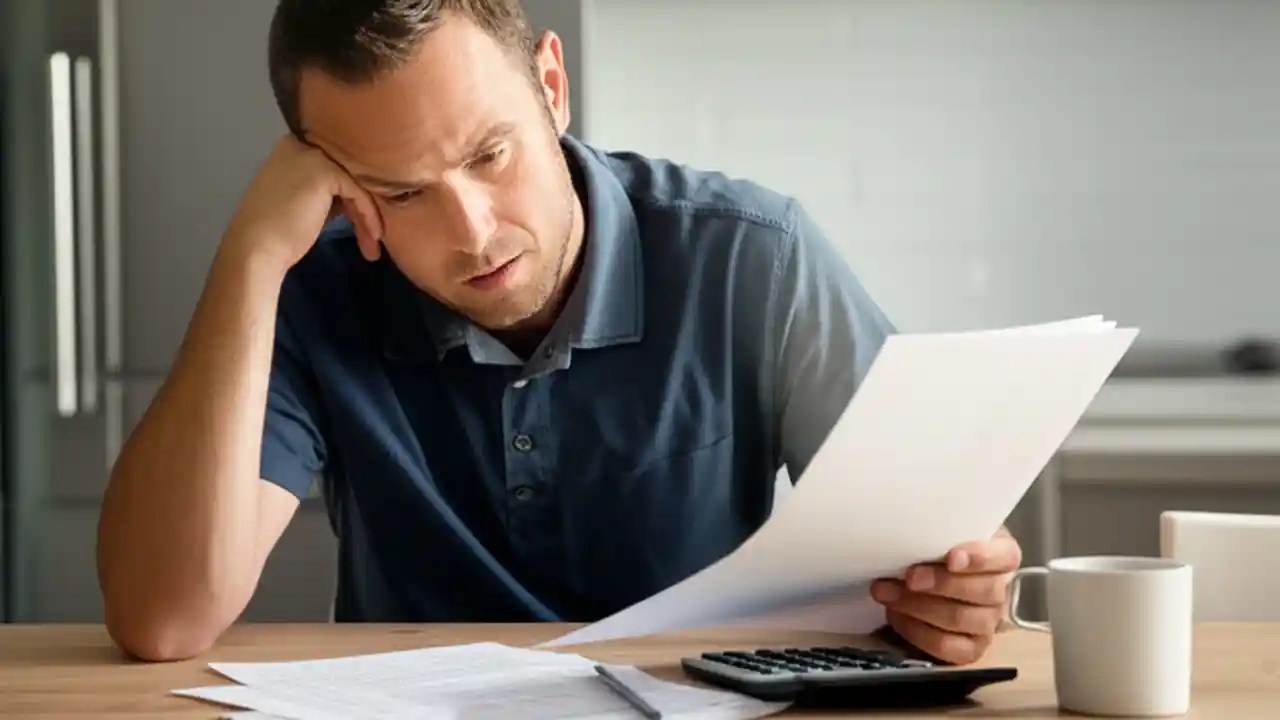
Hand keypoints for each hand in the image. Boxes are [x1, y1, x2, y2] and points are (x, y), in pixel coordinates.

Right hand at [223, 135, 383, 273]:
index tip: (365, 222)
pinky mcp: (324, 172)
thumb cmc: (276, 233)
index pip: (335, 168)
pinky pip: (358, 192)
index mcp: (292, 149)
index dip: (354, 195)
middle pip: (347, 174)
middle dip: (362, 209)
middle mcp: (301, 145)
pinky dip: (368, 216)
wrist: (256, 248)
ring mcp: (312, 156)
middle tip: (371, 237)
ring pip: (355, 184)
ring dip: (367, 217)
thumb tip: (354, 196)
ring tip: (372, 247)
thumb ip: (325, 193)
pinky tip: (372, 238)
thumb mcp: (303, 203)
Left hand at [870, 528, 1020, 664]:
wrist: (923, 578)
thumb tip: (906, 526)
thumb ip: (937, 531)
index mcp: (1001, 554)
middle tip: (909, 577)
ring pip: (962, 619)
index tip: (951, 558)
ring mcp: (988, 623)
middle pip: (983, 591)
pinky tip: (895, 615)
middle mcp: (1000, 590)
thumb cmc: (935, 548)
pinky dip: (917, 632)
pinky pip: (947, 646)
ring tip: (886, 592)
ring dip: (919, 606)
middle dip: (941, 584)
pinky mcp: (970, 648)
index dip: (980, 558)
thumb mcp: (940, 532)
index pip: (1004, 557)